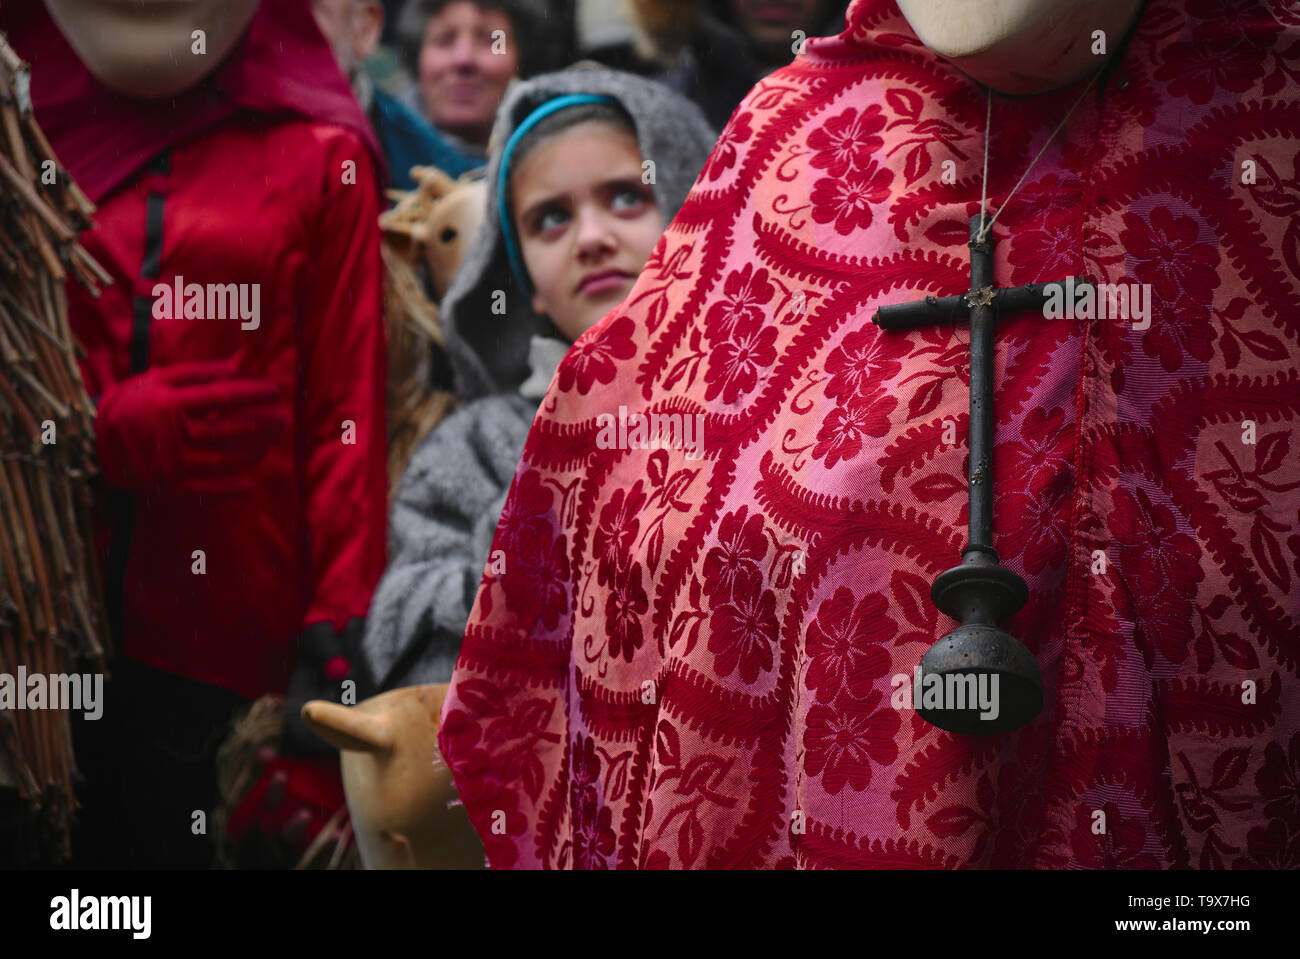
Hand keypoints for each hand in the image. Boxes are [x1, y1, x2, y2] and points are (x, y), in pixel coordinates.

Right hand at [95, 358, 285, 494]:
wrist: (93, 444)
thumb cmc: (133, 404)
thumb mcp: (159, 380)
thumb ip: (200, 372)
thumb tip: (239, 362)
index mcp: (171, 403)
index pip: (222, 397)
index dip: (252, 394)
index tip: (276, 391)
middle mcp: (173, 434)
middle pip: (228, 430)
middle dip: (261, 425)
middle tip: (282, 421)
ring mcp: (172, 464)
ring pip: (223, 459)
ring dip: (252, 453)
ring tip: (269, 445)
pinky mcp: (169, 487)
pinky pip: (207, 490)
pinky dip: (230, 488)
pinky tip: (251, 483)